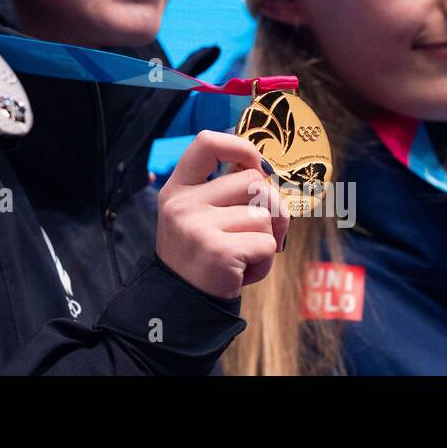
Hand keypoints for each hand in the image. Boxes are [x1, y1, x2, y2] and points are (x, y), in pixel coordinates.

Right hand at [155, 131, 289, 299]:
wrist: (183, 304)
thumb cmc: (202, 256)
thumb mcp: (199, 216)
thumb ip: (224, 191)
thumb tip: (266, 172)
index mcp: (177, 189)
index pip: (207, 143)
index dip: (239, 146)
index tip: (255, 164)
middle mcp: (183, 204)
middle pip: (253, 181)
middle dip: (269, 207)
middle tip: (256, 232)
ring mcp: (198, 227)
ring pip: (265, 216)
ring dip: (266, 240)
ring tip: (243, 256)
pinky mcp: (219, 251)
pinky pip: (267, 244)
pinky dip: (265, 262)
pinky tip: (242, 271)